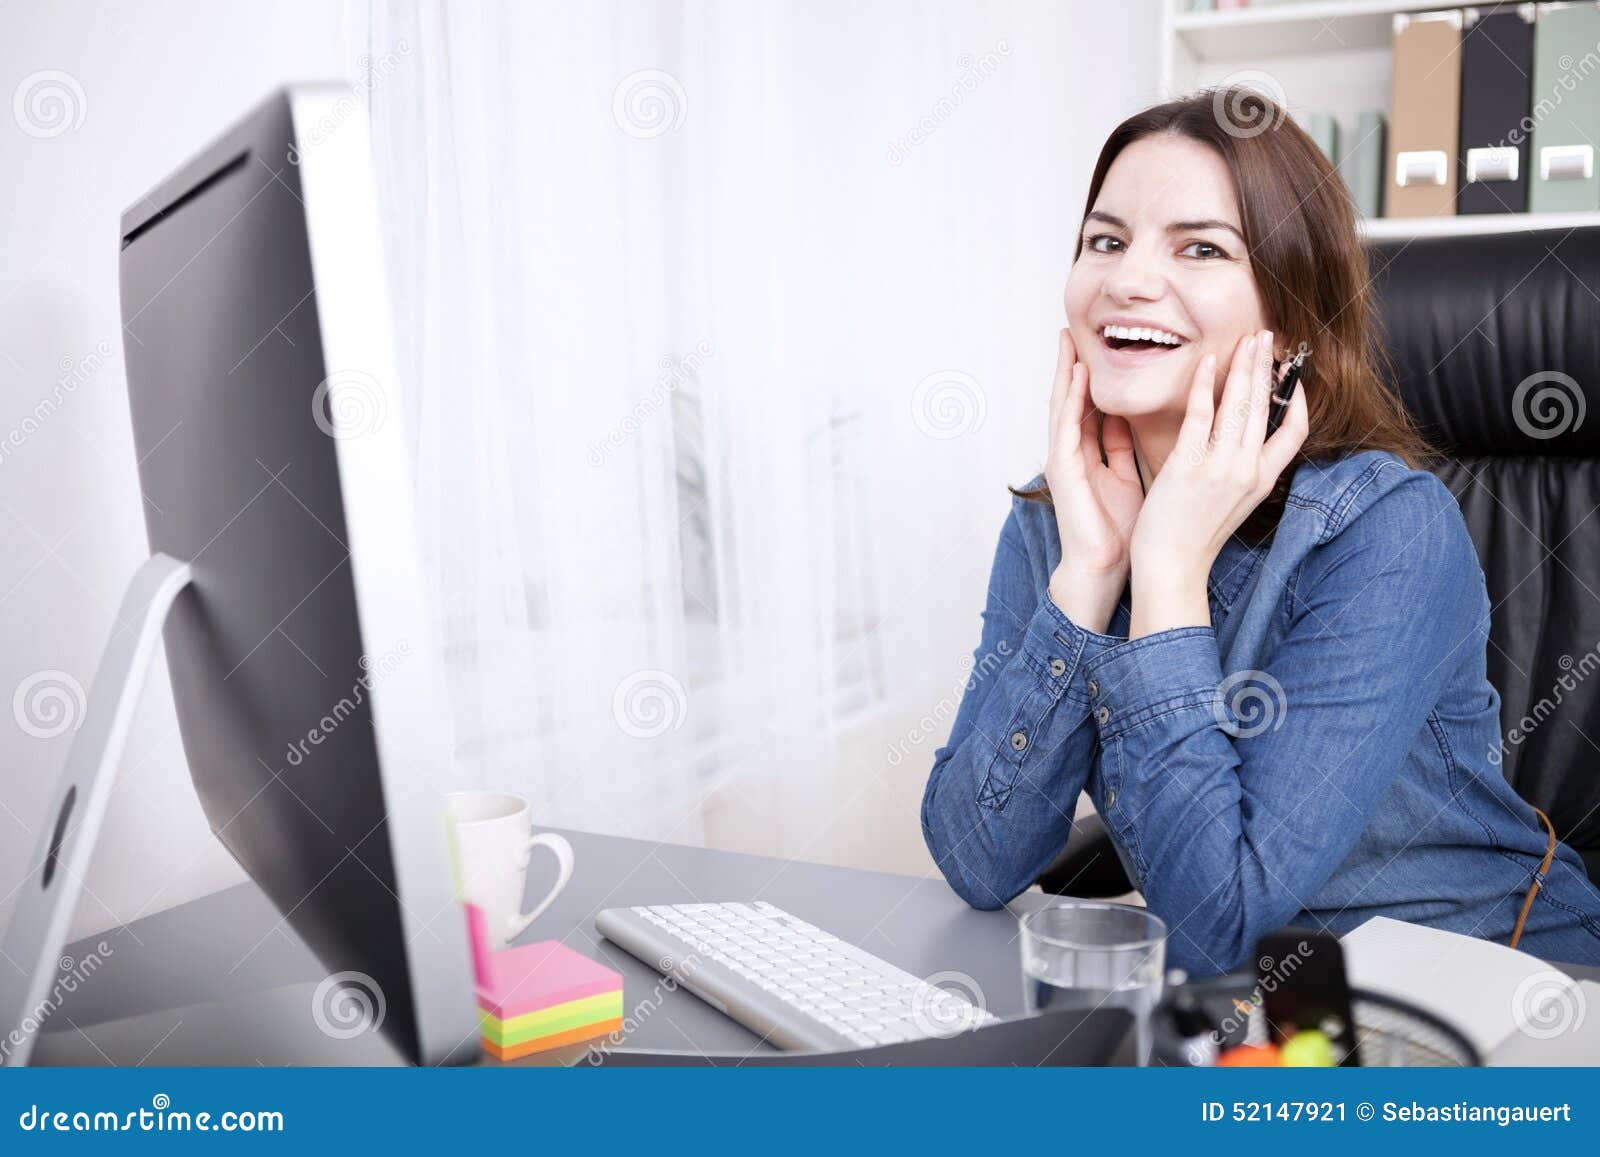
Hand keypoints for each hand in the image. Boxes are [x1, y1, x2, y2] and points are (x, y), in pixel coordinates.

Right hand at [1045, 327, 1143, 631]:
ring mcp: (1062, 458)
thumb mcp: (1129, 477)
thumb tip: (1134, 418)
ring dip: (1064, 371)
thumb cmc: (1120, 530)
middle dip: (1071, 365)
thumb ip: (1125, 447)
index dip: (1093, 377)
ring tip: (1067, 338)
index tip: (1101, 347)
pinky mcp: (1061, 467)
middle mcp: (1071, 452)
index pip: (1090, 406)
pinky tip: (1074, 372)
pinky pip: (1065, 423)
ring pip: (1062, 404)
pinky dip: (1069, 396)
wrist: (1104, 566)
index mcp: (1089, 455)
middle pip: (1071, 398)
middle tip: (1073, 329)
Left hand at [1127, 328, 1308, 637]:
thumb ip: (1242, 472)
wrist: (1171, 567)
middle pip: (1266, 407)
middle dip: (1268, 367)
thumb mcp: (1232, 503)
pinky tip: (1207, 361)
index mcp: (1261, 481)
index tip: (1292, 375)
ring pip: (1240, 404)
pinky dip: (1206, 383)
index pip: (1295, 432)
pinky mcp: (1190, 465)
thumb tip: (1241, 442)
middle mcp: (1248, 471)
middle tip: (1267, 336)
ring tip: (1247, 339)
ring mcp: (1220, 467)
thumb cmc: (1193, 537)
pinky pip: (1202, 414)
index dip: (1296, 399)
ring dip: (1244, 365)